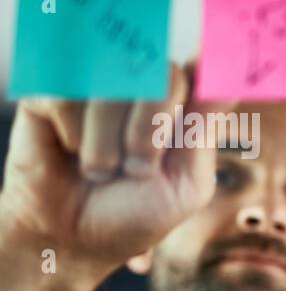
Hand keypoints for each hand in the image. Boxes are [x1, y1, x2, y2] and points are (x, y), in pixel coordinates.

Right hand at [0, 63, 216, 290]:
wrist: (75, 240)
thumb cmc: (135, 214)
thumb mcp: (186, 185)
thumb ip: (203, 133)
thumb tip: (228, 83)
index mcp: (182, 106)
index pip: (203, 67)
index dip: (212, 57)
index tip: (216, 50)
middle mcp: (140, 86)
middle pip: (162, 71)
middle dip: (152, 127)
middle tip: (138, 169)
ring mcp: (94, 85)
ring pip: (111, 85)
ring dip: (108, 143)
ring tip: (100, 171)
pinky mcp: (51, 91)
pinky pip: (67, 95)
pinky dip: (73, 135)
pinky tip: (71, 151)